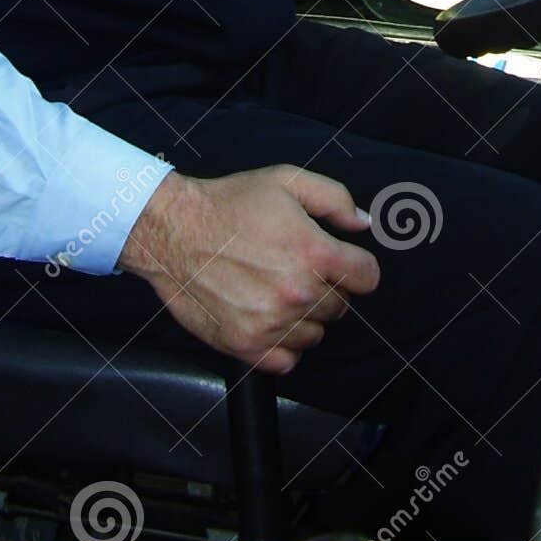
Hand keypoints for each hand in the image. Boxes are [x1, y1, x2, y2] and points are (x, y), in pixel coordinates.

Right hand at [118, 165, 379, 375]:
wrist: (174, 231)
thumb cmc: (229, 204)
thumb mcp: (286, 180)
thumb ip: (335, 199)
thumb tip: (364, 223)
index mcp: (313, 252)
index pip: (367, 277)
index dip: (357, 267)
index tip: (341, 263)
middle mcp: (297, 292)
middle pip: (340, 306)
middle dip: (326, 288)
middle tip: (294, 268)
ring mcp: (272, 323)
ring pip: (315, 334)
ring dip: (304, 316)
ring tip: (275, 290)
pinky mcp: (247, 345)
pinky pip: (287, 360)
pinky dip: (282, 344)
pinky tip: (266, 317)